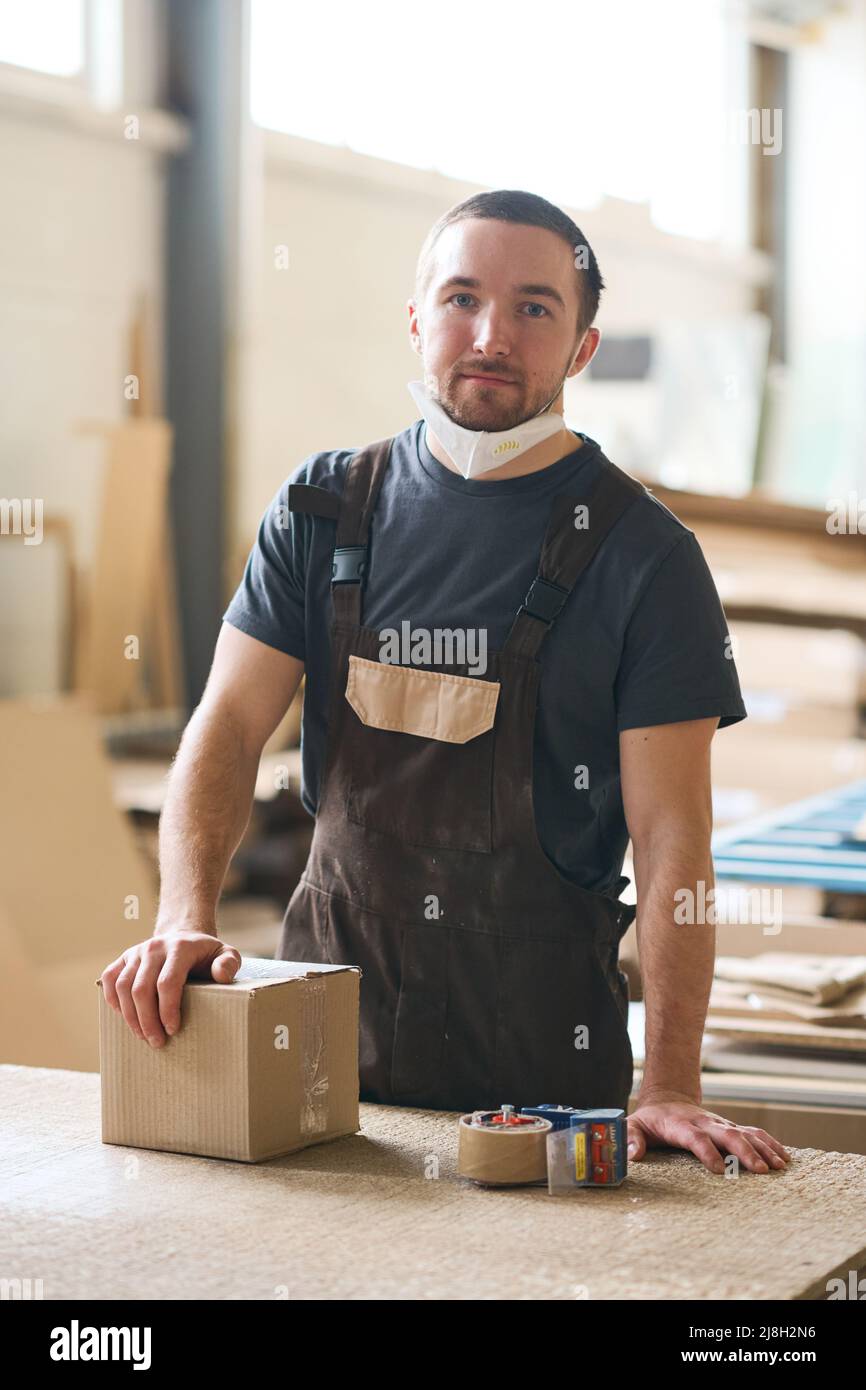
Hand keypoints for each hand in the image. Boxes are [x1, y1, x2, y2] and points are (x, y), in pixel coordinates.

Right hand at [101, 930, 241, 1048]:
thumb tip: (221, 976)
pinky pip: (110, 978)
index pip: (167, 982)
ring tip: (143, 1036)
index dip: (167, 1009)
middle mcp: (155, 947)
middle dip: (147, 1020)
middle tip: (157, 1042)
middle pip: (142, 988)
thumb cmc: (205, 954)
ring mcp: (137, 951)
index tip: (173, 1030)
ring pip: (123, 987)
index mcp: (180, 947)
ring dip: (130, 1016)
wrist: (184, 936)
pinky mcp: (124, 957)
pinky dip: (112, 1000)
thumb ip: (228, 963)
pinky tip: (125, 1017)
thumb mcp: (226, 954)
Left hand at [627, 1089, 791, 1174]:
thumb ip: (630, 1138)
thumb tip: (633, 1156)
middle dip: (745, 1152)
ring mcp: (720, 1124)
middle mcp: (705, 1122)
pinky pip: (754, 1133)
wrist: (668, 1099)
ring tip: (779, 1166)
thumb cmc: (651, 1119)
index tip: (718, 1170)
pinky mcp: (730, 1128)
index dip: (707, 1152)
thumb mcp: (634, 1125)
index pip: (696, 1138)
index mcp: (681, 1125)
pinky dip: (770, 1144)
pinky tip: (784, 1158)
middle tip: (761, 1171)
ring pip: (746, 1133)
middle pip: (728, 1135)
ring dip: (763, 1149)